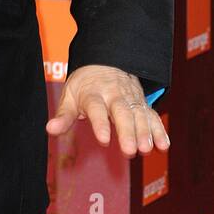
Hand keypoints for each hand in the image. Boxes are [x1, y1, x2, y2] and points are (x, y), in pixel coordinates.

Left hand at [45, 64, 169, 156]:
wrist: (106, 62)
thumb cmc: (85, 84)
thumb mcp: (70, 96)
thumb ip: (64, 115)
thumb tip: (50, 129)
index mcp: (93, 93)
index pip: (96, 108)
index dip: (100, 124)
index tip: (103, 140)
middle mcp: (114, 95)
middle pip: (121, 112)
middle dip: (127, 131)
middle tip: (130, 151)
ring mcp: (130, 99)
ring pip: (139, 114)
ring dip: (144, 132)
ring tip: (146, 149)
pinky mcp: (142, 104)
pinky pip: (152, 116)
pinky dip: (159, 130)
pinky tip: (163, 146)